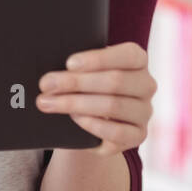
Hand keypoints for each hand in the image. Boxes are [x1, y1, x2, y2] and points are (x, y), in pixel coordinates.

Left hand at [35, 41, 156, 157]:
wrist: (89, 122)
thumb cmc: (85, 86)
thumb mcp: (84, 71)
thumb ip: (77, 66)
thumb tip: (52, 73)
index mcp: (137, 61)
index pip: (127, 55)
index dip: (98, 59)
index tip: (69, 63)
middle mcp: (146, 85)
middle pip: (115, 81)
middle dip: (75, 83)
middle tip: (45, 85)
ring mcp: (144, 112)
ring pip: (112, 106)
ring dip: (75, 104)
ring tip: (49, 103)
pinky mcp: (138, 135)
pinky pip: (117, 132)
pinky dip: (91, 124)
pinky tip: (73, 118)